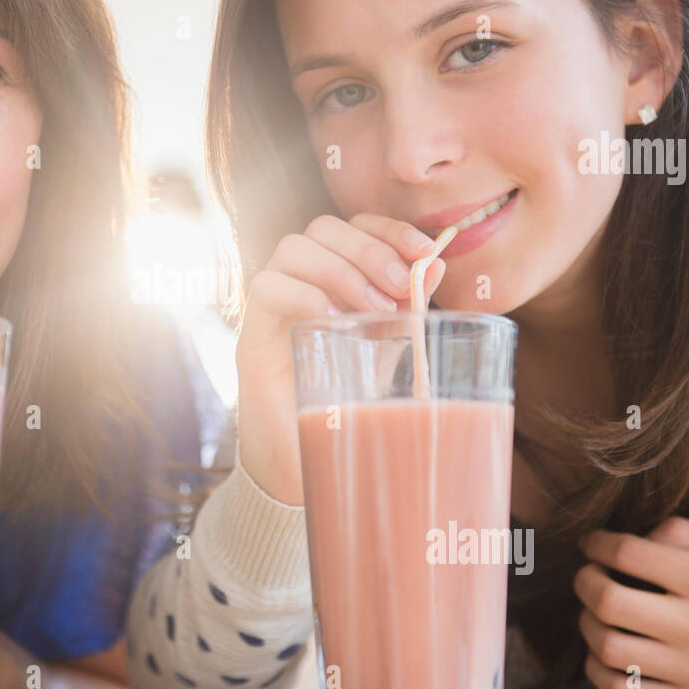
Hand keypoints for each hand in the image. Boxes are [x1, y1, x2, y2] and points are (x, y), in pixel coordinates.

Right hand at [235, 213, 443, 504]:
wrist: (303, 462)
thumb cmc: (345, 402)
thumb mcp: (387, 348)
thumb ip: (407, 307)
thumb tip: (437, 263)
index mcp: (331, 279)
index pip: (352, 225)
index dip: (388, 228)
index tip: (425, 250)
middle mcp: (297, 284)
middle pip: (322, 228)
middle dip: (369, 249)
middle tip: (400, 288)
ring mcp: (271, 309)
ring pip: (292, 249)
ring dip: (341, 271)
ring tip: (373, 310)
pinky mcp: (251, 338)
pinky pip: (265, 289)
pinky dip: (304, 295)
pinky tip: (335, 321)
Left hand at [575, 516, 688, 688]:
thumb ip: (686, 532)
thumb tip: (632, 536)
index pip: (629, 553)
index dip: (597, 544)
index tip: (592, 544)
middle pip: (607, 600)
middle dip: (583, 581)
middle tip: (588, 575)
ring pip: (607, 646)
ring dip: (587, 623)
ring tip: (596, 613)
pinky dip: (597, 668)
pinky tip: (604, 652)